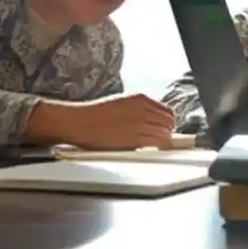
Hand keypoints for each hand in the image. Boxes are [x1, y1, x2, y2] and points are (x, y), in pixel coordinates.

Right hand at [26, 93, 174, 149]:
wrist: (78, 122)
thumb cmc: (94, 115)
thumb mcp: (120, 104)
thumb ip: (138, 110)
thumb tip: (150, 120)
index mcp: (140, 99)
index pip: (167, 110)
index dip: (167, 121)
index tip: (164, 128)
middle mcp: (143, 109)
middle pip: (169, 122)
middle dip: (168, 131)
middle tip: (162, 139)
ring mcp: (141, 122)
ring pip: (166, 133)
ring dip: (164, 141)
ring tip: (156, 146)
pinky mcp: (136, 137)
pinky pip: (158, 142)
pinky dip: (159, 147)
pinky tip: (153, 149)